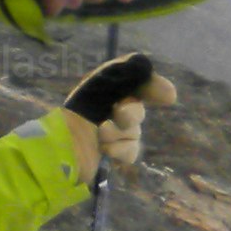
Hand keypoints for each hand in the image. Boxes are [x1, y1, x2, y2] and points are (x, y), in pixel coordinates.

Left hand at [58, 53, 177, 176]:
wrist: (61, 153)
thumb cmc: (76, 116)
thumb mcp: (99, 86)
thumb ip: (130, 75)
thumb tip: (168, 88)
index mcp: (103, 88)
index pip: (136, 79)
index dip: (152, 85)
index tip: (167, 97)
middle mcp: (108, 108)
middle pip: (137, 109)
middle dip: (131, 113)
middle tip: (117, 114)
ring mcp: (112, 133)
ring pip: (135, 131)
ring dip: (119, 133)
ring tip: (101, 135)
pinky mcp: (112, 155)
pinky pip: (131, 150)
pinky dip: (120, 150)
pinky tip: (106, 151)